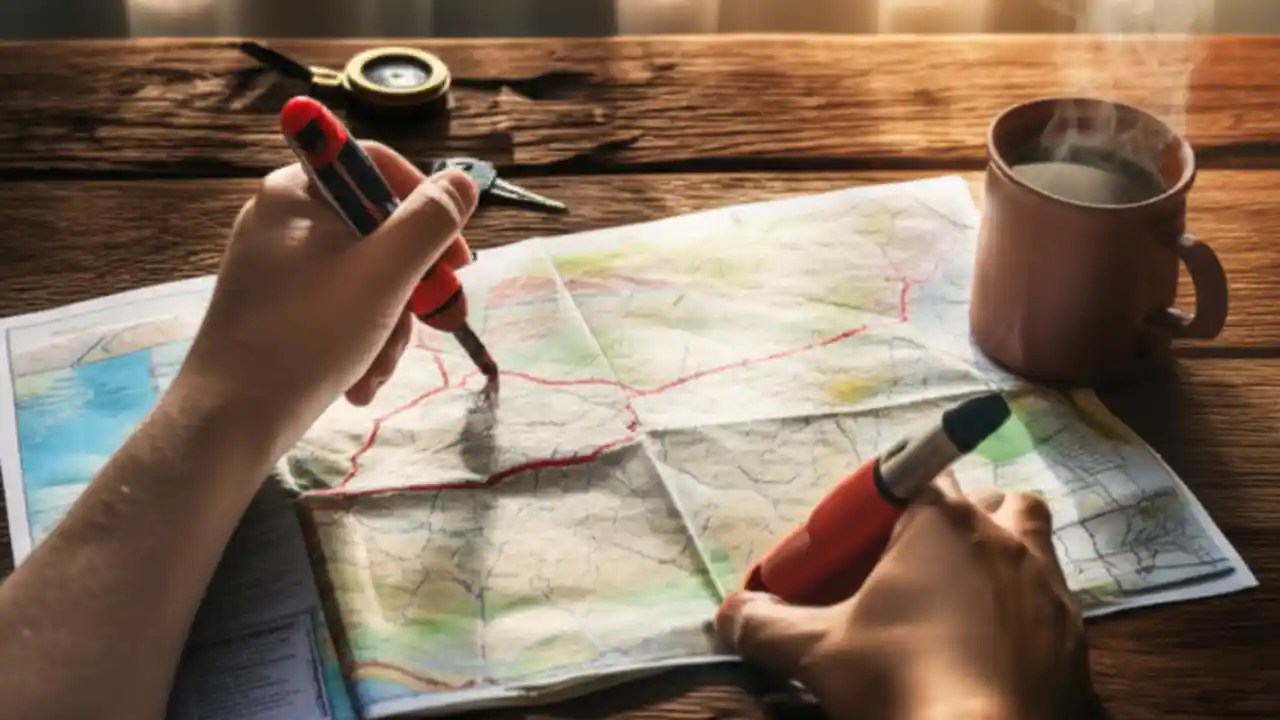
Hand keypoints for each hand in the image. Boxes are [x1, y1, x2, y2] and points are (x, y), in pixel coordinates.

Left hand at [175, 142, 477, 457]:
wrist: (231, 418)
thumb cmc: (309, 334)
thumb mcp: (385, 273)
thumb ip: (430, 222)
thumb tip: (463, 179)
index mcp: (299, 191)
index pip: (378, 167)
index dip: (427, 207)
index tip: (456, 258)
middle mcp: (284, 218)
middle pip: (378, 230)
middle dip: (412, 286)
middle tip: (443, 323)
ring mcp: (279, 264)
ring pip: (365, 276)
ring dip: (389, 324)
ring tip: (379, 368)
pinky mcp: (278, 306)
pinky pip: (340, 306)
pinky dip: (360, 339)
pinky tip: (360, 380)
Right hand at [716, 476, 1103, 719]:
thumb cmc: (899, 680)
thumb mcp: (817, 654)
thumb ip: (766, 627)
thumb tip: (729, 614)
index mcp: (943, 523)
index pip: (920, 477)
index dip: (892, 505)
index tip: (870, 545)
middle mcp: (1005, 540)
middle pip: (995, 500)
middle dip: (966, 519)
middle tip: (925, 566)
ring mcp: (1051, 589)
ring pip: (1036, 545)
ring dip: (1006, 558)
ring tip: (966, 603)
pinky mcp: (1076, 640)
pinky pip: (1055, 609)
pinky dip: (1029, 619)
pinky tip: (997, 654)